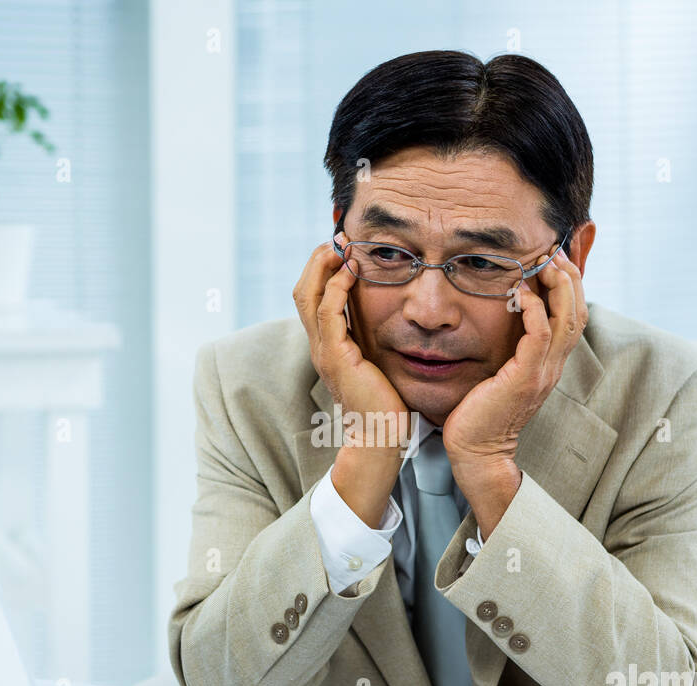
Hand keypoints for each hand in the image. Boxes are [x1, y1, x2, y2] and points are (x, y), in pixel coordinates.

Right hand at [293, 242, 411, 444]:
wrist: (381, 436)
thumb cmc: (386, 403)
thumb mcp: (379, 362)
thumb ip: (376, 339)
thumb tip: (394, 317)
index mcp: (328, 345)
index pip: (313, 297)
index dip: (322, 269)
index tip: (343, 248)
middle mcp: (320, 345)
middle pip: (302, 290)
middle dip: (318, 259)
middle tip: (339, 237)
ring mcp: (324, 351)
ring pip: (309, 294)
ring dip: (324, 265)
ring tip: (342, 245)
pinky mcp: (337, 356)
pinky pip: (329, 312)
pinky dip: (337, 287)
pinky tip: (352, 271)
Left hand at [441, 252, 587, 466]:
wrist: (477, 451)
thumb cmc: (481, 414)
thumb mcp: (501, 374)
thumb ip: (510, 349)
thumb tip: (504, 319)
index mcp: (549, 364)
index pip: (573, 317)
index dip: (571, 286)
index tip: (557, 258)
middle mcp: (552, 367)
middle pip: (577, 313)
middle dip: (570, 277)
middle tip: (555, 250)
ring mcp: (542, 373)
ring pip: (565, 320)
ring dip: (559, 286)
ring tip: (547, 261)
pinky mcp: (524, 379)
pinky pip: (539, 337)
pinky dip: (536, 310)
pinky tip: (524, 292)